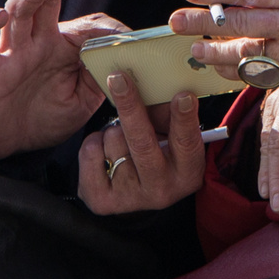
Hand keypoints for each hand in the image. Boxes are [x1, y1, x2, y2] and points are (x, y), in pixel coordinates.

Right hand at [0, 0, 125, 159]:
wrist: (8, 144)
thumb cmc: (44, 116)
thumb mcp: (82, 101)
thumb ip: (98, 78)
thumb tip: (123, 57)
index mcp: (60, 47)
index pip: (84, 25)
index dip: (106, 28)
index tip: (130, 36)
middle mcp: (35, 41)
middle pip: (46, 0)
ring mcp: (11, 51)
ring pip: (18, 11)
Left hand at [78, 75, 203, 214]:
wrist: (130, 192)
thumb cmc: (155, 153)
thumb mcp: (169, 135)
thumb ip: (167, 114)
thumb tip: (160, 82)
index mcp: (186, 174)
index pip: (187, 144)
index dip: (184, 120)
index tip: (182, 95)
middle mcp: (161, 191)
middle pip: (142, 143)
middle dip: (130, 106)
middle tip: (119, 78)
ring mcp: (130, 198)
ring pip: (113, 140)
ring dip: (112, 128)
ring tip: (121, 136)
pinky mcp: (101, 200)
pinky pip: (91, 152)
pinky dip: (94, 141)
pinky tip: (104, 150)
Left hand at [169, 0, 278, 105]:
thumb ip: (275, 0)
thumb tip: (232, 1)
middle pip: (238, 20)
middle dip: (202, 21)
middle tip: (175, 21)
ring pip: (242, 51)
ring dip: (213, 51)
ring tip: (194, 50)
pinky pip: (255, 73)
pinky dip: (234, 71)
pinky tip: (219, 68)